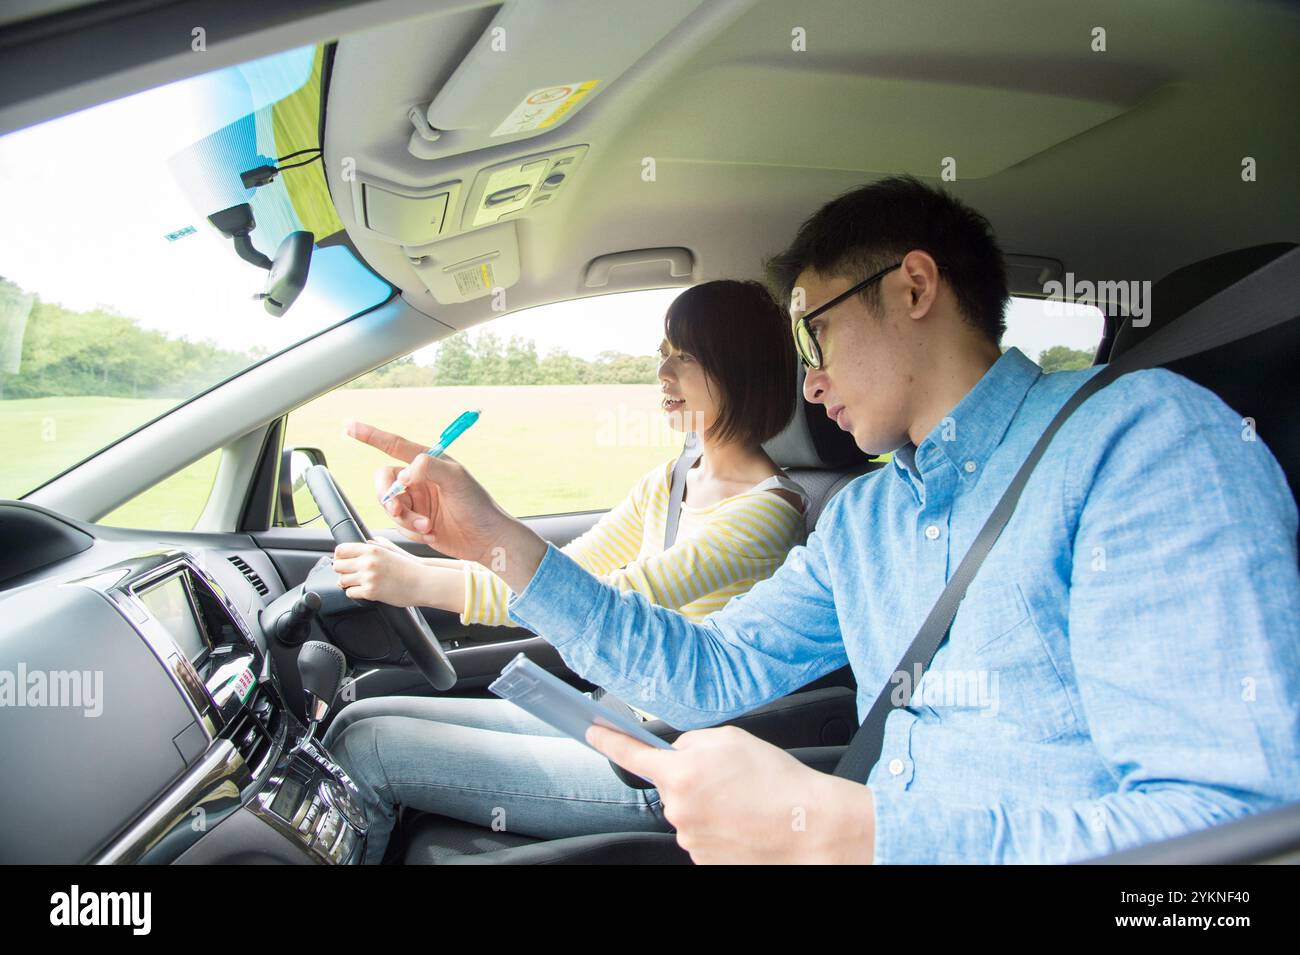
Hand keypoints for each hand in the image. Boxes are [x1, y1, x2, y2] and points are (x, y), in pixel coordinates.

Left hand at [333, 538, 428, 605]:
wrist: (423, 582)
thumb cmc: (409, 566)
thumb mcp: (391, 549)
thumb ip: (375, 545)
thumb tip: (363, 543)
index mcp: (371, 549)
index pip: (341, 550)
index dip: (338, 556)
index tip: (341, 561)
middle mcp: (367, 562)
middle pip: (338, 566)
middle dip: (342, 571)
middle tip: (349, 574)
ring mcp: (368, 578)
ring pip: (342, 581)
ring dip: (347, 583)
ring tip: (357, 583)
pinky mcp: (370, 592)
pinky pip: (350, 593)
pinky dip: (354, 592)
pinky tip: (363, 590)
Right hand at [344, 419, 524, 567]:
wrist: (486, 541)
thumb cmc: (478, 507)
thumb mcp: (457, 480)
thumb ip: (429, 467)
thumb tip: (405, 471)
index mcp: (429, 462)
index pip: (394, 444)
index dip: (370, 435)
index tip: (348, 427)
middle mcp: (419, 479)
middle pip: (383, 480)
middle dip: (388, 496)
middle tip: (399, 509)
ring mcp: (417, 501)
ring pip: (389, 505)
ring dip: (404, 518)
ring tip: (425, 525)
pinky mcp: (415, 521)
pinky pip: (397, 524)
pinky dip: (409, 530)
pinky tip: (429, 532)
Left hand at [586, 724, 876, 863]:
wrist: (809, 827)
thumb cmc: (778, 780)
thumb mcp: (732, 739)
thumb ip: (694, 742)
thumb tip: (679, 751)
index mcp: (681, 773)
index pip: (630, 754)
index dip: (607, 741)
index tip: (594, 733)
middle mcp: (678, 810)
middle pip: (671, 786)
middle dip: (692, 779)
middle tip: (730, 778)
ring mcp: (690, 840)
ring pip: (689, 813)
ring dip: (708, 805)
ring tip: (746, 802)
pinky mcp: (704, 861)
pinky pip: (703, 836)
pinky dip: (720, 828)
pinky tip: (744, 822)